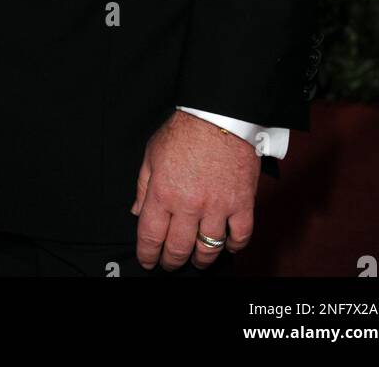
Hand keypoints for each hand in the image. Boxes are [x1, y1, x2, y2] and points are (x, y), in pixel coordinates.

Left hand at [131, 109, 259, 270]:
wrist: (219, 115)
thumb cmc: (185, 130)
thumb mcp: (152, 153)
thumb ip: (143, 186)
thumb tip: (137, 211)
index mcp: (163, 192)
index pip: (150, 235)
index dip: (147, 254)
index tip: (148, 260)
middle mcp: (188, 204)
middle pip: (178, 248)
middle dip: (171, 261)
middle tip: (170, 263)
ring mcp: (217, 207)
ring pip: (208, 249)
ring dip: (200, 259)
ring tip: (197, 260)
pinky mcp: (241, 203)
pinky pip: (239, 237)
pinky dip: (233, 246)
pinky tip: (227, 245)